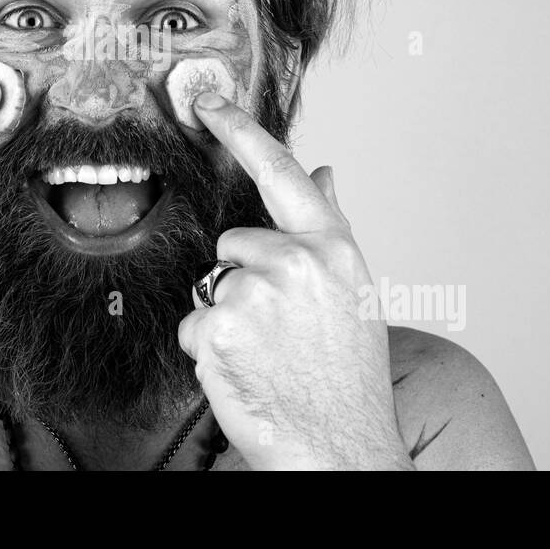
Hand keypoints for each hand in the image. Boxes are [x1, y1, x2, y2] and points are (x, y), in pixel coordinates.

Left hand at [177, 92, 412, 470]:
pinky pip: (194, 325)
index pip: (281, 172)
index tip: (208, 100)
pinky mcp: (217, 327)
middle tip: (279, 331)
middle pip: (233, 243)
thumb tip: (325, 173)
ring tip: (267, 354)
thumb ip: (331, 228)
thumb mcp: (355, 293)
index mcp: (332, 248)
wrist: (340, 448)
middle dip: (243, 281)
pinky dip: (209, 350)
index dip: (241, 130)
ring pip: (211, 286)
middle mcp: (295, 261)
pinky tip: (247, 370)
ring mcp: (253, 292)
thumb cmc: (349, 378)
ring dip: (226, 319)